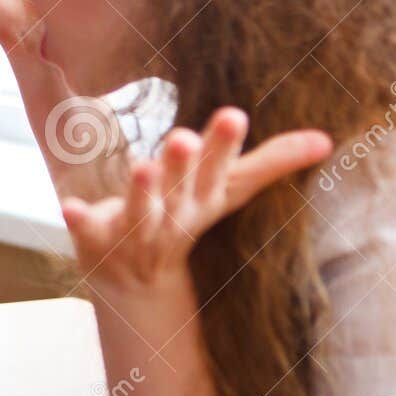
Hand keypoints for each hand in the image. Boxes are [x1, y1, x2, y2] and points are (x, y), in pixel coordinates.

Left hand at [62, 108, 332, 293]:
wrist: (136, 281)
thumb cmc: (183, 218)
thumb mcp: (225, 191)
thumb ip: (269, 162)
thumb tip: (326, 139)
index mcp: (201, 198)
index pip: (218, 170)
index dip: (223, 145)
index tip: (233, 114)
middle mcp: (172, 216)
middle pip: (180, 189)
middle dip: (182, 165)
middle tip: (182, 137)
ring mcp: (134, 231)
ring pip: (141, 211)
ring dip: (142, 192)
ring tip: (143, 167)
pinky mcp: (96, 238)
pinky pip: (87, 230)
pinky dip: (80, 221)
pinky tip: (69, 207)